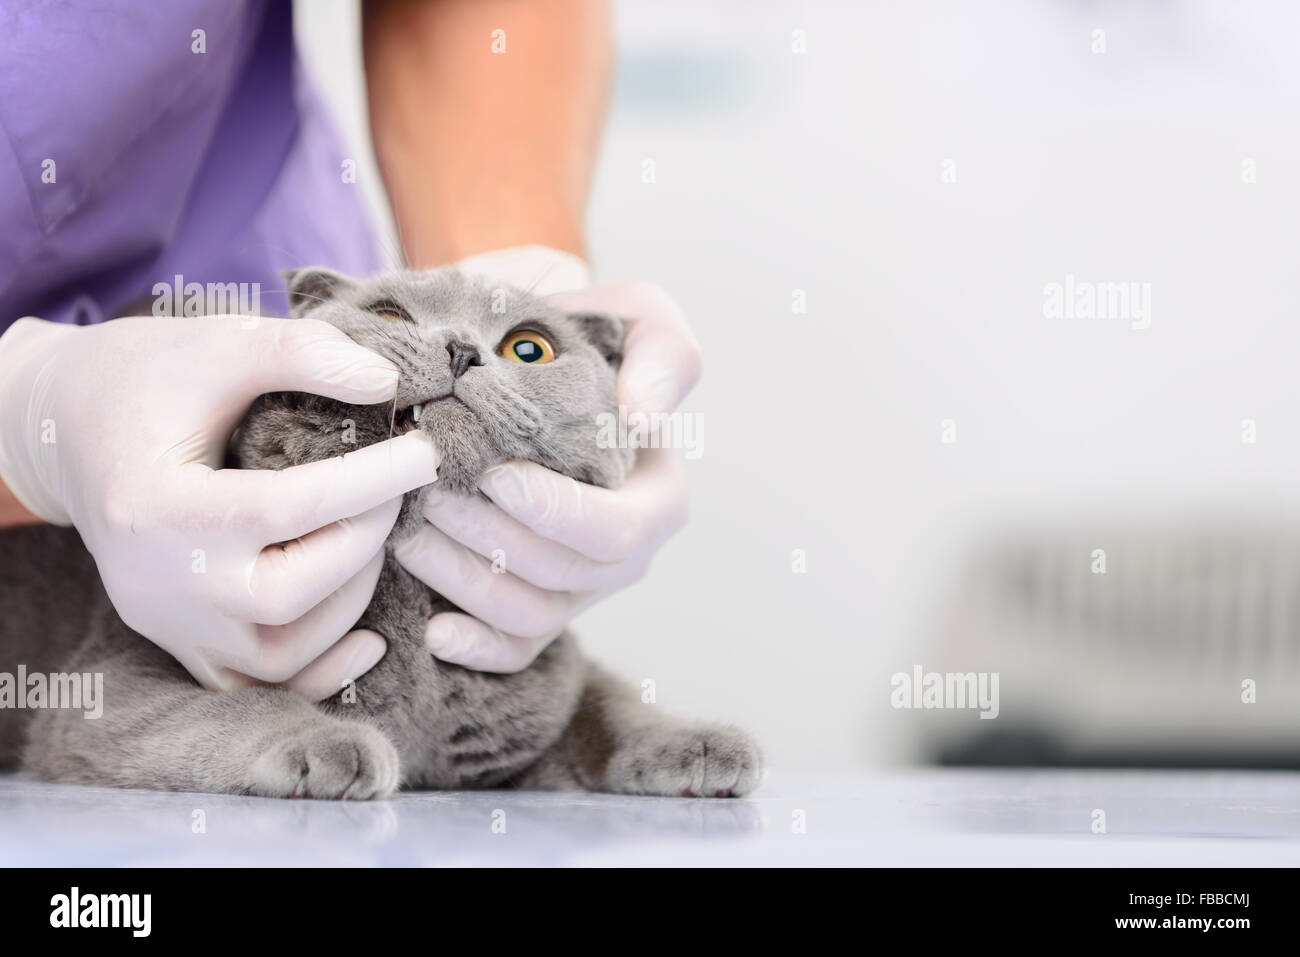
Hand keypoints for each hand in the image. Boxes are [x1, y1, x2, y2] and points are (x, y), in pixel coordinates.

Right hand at [0, 314, 440, 696]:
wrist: (62, 427)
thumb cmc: (143, 377)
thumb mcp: (218, 344)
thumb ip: (301, 354)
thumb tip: (386, 384)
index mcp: (154, 505)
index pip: (284, 509)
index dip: (369, 481)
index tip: (424, 452)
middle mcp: (155, 582)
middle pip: (283, 595)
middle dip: (362, 542)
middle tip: (398, 492)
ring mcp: (166, 622)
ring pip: (277, 656)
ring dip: (350, 602)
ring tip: (374, 538)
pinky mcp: (179, 641)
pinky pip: (254, 686)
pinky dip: (318, 669)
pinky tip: (368, 636)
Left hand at [395, 278, 700, 670]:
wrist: (519, 354)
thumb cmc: (584, 335)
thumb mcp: (639, 316)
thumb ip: (663, 355)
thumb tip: (642, 421)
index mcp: (657, 496)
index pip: (618, 532)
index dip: (556, 514)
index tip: (495, 473)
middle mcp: (625, 555)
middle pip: (562, 575)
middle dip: (489, 536)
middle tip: (430, 488)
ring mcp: (577, 588)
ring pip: (525, 611)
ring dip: (461, 576)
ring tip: (409, 528)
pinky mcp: (532, 606)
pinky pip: (510, 649)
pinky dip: (473, 646)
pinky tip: (434, 627)